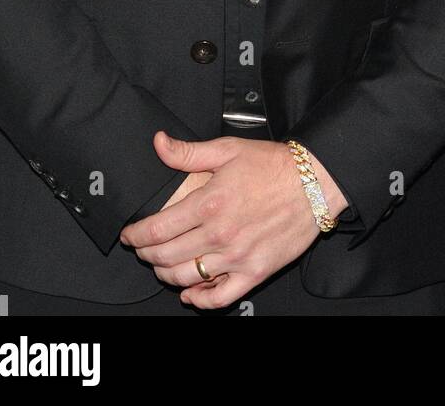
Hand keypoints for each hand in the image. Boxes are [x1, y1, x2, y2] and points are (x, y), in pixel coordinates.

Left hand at [119, 130, 348, 308]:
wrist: (314, 183)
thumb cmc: (272, 165)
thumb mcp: (228, 149)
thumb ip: (189, 152)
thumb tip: (159, 143)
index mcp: (210, 203)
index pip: (158, 230)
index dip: (137, 235)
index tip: (130, 235)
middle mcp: (220, 235)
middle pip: (166, 257)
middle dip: (146, 255)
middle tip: (141, 248)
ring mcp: (237, 257)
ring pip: (186, 279)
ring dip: (166, 275)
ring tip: (162, 265)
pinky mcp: (255, 272)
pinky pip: (219, 297)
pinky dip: (199, 300)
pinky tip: (190, 293)